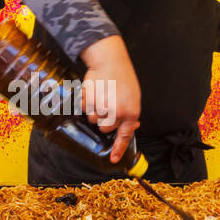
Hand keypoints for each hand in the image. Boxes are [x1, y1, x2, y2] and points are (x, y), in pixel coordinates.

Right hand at [80, 35, 140, 163]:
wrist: (110, 60)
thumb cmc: (122, 77)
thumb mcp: (133, 96)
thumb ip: (130, 114)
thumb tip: (133, 126)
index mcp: (131, 113)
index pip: (124, 136)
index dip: (117, 149)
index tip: (112, 159)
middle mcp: (117, 113)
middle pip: (105, 129)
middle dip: (104, 120)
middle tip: (107, 105)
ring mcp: (103, 108)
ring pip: (94, 119)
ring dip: (94, 110)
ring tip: (101, 96)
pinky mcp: (90, 101)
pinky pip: (85, 109)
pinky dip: (87, 102)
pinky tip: (94, 91)